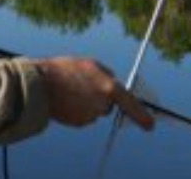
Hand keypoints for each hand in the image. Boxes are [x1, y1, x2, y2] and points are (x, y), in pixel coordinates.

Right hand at [35, 57, 154, 130]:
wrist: (40, 85)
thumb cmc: (65, 71)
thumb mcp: (90, 64)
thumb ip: (106, 75)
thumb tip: (112, 83)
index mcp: (109, 89)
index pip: (131, 104)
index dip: (142, 116)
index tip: (150, 126)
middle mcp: (103, 105)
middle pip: (108, 104)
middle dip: (100, 97)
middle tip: (83, 85)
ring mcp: (90, 116)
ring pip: (95, 111)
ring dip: (87, 102)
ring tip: (71, 89)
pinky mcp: (79, 123)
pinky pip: (83, 116)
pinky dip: (77, 109)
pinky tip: (66, 99)